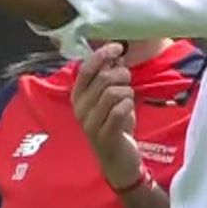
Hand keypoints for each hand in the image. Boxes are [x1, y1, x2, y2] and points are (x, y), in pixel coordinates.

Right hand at [70, 43, 141, 188]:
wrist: (118, 159)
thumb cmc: (115, 125)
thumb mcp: (110, 98)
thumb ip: (110, 77)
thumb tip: (116, 54)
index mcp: (78, 96)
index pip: (86, 69)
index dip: (103, 55)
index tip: (118, 47)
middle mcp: (80, 108)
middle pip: (104, 79)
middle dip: (122, 76)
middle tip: (128, 83)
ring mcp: (90, 123)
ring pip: (113, 93)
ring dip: (127, 93)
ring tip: (128, 101)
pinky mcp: (105, 135)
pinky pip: (120, 110)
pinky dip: (129, 106)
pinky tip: (129, 111)